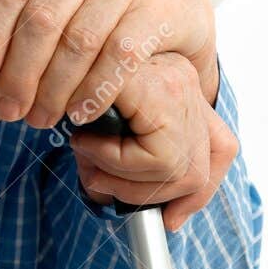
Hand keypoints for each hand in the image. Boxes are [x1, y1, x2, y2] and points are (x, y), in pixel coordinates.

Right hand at [71, 52, 238, 230]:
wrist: (45, 47)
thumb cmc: (64, 91)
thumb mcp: (104, 130)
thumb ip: (131, 158)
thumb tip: (166, 217)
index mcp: (180, 84)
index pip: (221, 147)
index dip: (199, 195)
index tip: (173, 220)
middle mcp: (184, 79)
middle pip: (197, 169)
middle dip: (144, 193)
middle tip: (100, 182)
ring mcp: (177, 82)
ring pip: (173, 167)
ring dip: (120, 175)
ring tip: (86, 156)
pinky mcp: (157, 88)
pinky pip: (152, 156)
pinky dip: (112, 160)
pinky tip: (85, 143)